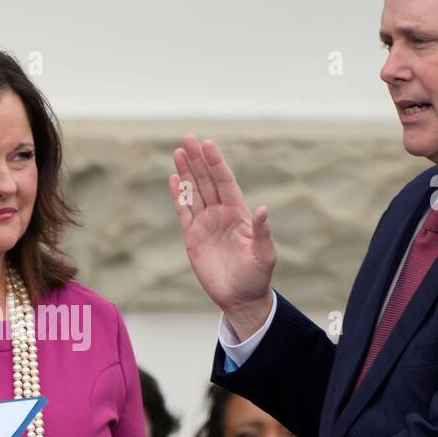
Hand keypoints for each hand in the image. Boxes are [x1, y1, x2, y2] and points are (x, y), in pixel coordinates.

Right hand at [170, 134, 276, 337]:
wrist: (240, 298)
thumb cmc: (256, 277)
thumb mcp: (264, 255)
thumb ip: (262, 232)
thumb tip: (262, 209)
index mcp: (239, 213)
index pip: (225, 182)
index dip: (216, 163)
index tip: (207, 144)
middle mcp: (221, 214)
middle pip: (207, 181)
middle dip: (197, 160)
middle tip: (187, 138)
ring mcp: (206, 224)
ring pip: (194, 192)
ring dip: (186, 173)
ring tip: (178, 152)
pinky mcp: (192, 237)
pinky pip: (183, 212)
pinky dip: (178, 196)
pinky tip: (173, 179)